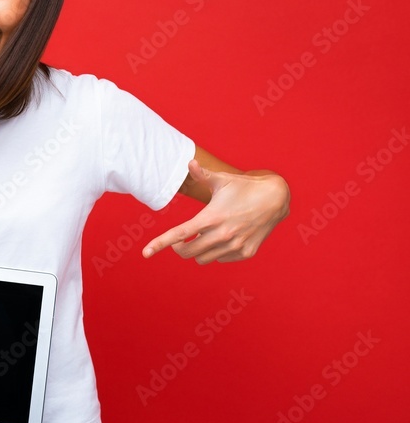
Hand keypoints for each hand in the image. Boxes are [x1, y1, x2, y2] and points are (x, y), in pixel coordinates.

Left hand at [142, 160, 289, 263]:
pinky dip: (216, 253)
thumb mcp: (222, 180)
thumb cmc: (244, 186)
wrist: (277, 198)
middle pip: (187, 252)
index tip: (145, 253)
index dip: (160, 244)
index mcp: (211, 217)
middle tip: (181, 239)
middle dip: (179, 247)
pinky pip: (221, 260)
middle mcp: (222, 234)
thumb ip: (202, 174)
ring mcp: (235, 246)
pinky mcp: (246, 253)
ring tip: (202, 238)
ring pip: (203, 259)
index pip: (179, 234)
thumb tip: (189, 162)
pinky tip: (222, 240)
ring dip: (197, 251)